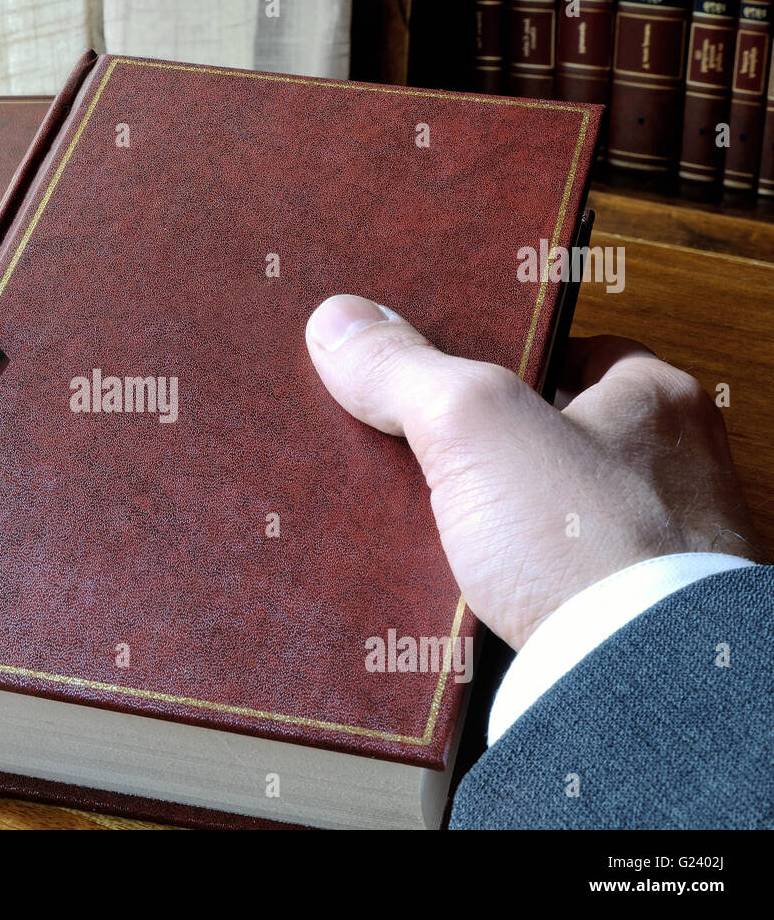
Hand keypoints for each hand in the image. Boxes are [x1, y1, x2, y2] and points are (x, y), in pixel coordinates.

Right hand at [306, 294, 761, 649]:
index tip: (440, 373)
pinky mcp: (622, 614)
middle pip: (549, 433)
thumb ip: (405, 370)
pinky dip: (497, 580)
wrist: (631, 685)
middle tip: (413, 449)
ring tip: (414, 521)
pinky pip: (544, 580)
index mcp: (657, 403)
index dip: (498, 357)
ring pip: (543, 512)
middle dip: (480, 444)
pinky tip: (447, 587)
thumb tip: (338, 322)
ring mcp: (651, 547)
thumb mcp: (474, 425)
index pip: (571, 351)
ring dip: (484, 518)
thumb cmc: (588, 545)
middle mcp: (668, 471)